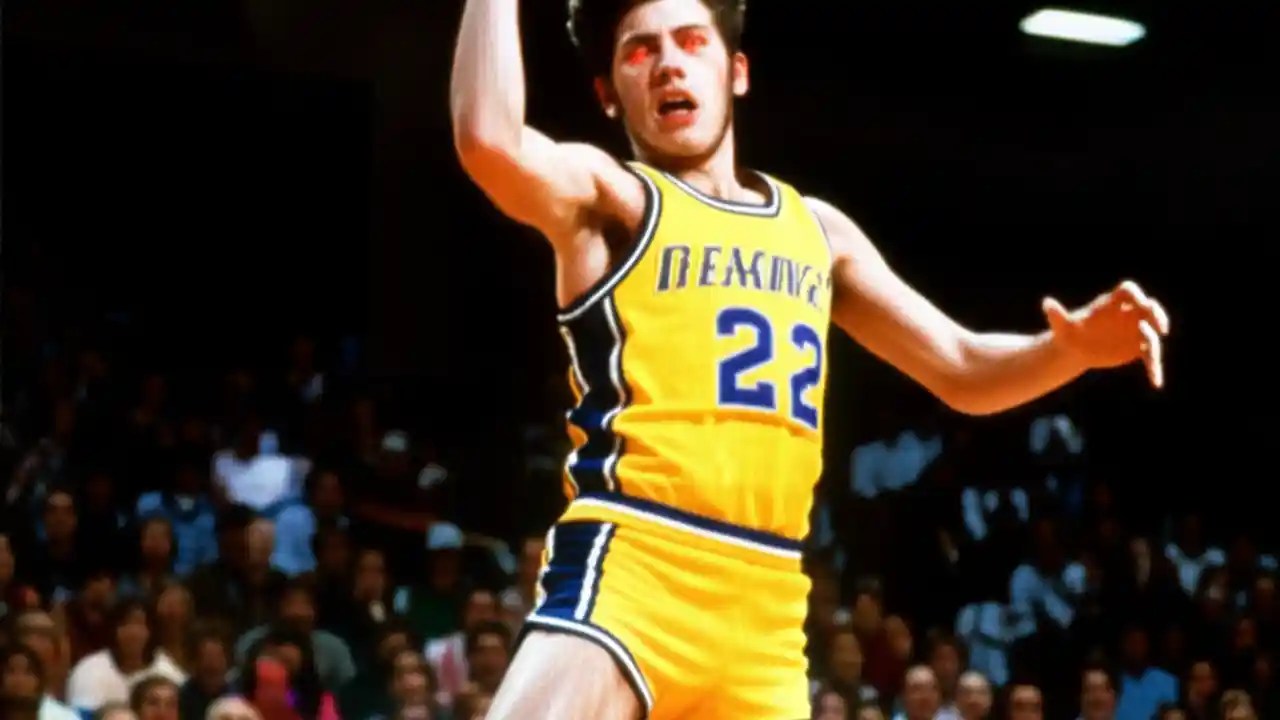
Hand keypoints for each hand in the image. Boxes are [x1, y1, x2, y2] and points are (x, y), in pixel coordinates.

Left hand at [1043, 280, 1170, 387]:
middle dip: (1157, 315)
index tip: (1141, 303)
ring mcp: (1135, 331)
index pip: (1127, 291)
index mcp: (1110, 304)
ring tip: (1153, 363)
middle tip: (1162, 328)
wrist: (1076, 349)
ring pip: (1151, 334)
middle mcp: (1127, 314)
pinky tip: (1155, 382)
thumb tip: (1047, 304)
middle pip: (1149, 308)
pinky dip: (1154, 368)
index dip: (1136, 295)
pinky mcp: (1138, 348)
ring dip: (1154, 346)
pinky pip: (1150, 356)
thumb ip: (1057, 315)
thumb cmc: (1069, 332)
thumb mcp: (1062, 326)